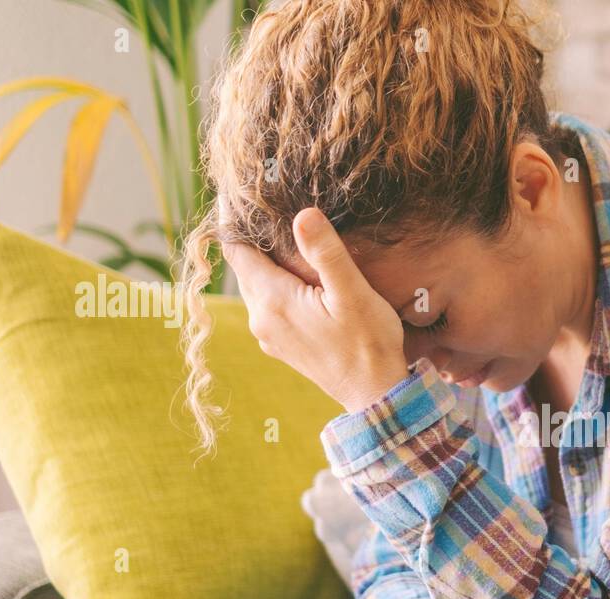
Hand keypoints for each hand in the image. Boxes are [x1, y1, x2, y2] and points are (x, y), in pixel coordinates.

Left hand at [221, 207, 409, 412]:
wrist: (375, 395)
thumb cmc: (370, 344)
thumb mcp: (353, 294)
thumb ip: (326, 253)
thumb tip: (303, 214)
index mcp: (273, 300)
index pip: (236, 249)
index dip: (234, 219)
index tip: (238, 192)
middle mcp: (261, 319)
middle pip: (244, 267)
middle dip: (253, 239)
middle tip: (267, 207)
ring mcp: (268, 335)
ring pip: (256, 286)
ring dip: (266, 264)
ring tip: (286, 239)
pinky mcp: (280, 346)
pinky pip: (267, 306)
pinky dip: (276, 286)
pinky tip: (300, 280)